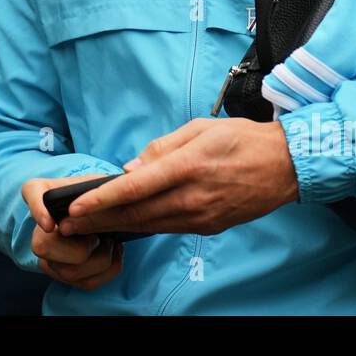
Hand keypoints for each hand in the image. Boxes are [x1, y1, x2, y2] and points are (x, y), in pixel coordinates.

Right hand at [21, 173, 124, 288]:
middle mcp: (39, 226)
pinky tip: (115, 254)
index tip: (50, 224)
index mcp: (44, 192)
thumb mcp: (97, 181)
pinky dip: (108, 271)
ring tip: (111, 243)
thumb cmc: (95, 194)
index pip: (31, 193)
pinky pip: (85, 283)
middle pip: (43, 246)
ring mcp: (48, 254)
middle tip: (99, 237)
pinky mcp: (62, 272)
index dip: (38, 211)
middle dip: (81, 249)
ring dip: (100, 260)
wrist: (97, 213)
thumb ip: (98, 184)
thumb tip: (117, 190)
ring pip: (68, 271)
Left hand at [55, 119, 299, 237]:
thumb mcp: (201, 128)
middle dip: (98, 220)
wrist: (286, 166)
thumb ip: (162, 147)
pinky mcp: (209, 226)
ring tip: (89, 227)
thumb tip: (130, 168)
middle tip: (69, 225)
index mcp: (187, 167)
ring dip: (116, 226)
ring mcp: (201, 216)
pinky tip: (126, 224)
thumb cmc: (243, 139)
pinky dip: (143, 226)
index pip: (134, 188)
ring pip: (149, 225)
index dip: (101, 200)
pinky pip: (168, 227)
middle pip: (135, 214)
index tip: (76, 207)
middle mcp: (192, 197)